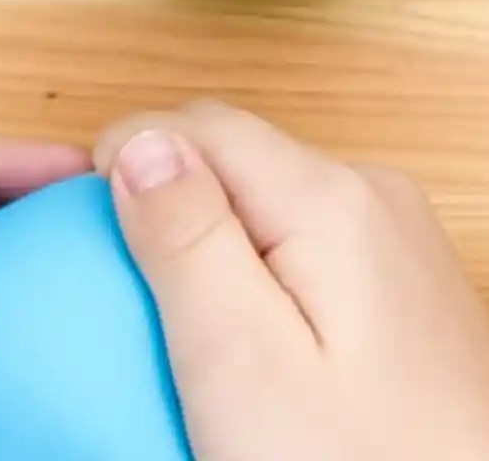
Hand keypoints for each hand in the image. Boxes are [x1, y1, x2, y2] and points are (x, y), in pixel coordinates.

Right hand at [96, 101, 488, 460]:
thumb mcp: (243, 363)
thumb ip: (188, 238)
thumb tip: (140, 144)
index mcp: (334, 199)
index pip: (196, 124)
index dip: (122, 164)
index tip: (86, 240)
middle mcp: (375, 201)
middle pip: (231, 161)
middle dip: (163, 209)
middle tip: (129, 305)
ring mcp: (397, 246)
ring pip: (263, 209)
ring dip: (205, 250)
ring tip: (177, 336)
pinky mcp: (403, 294)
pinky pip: (302, 258)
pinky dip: (253, 286)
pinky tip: (243, 359)